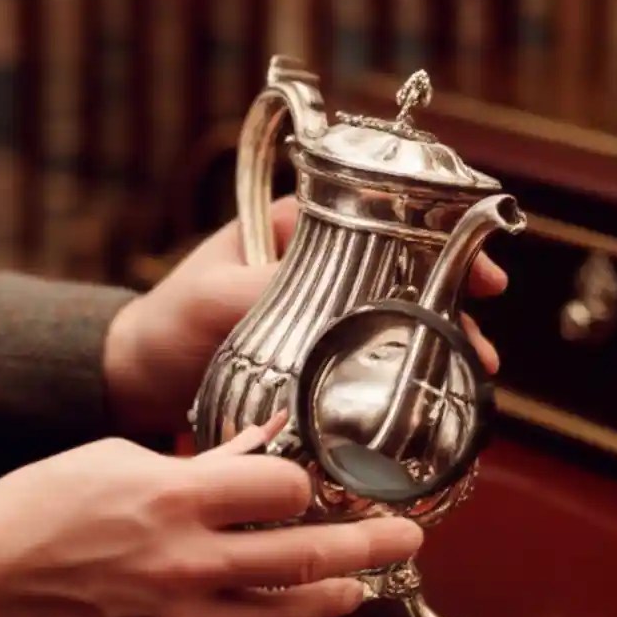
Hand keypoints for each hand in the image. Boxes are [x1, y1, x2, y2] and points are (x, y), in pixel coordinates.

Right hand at [0, 421, 422, 616]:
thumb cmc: (36, 508)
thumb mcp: (114, 459)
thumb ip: (196, 459)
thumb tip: (258, 443)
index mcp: (172, 494)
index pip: (280, 486)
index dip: (305, 480)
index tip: (310, 476)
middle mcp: (186, 557)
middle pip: (303, 553)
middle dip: (366, 545)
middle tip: (405, 536)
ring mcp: (178, 613)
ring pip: (285, 611)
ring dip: (334, 595)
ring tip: (362, 582)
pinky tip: (292, 612)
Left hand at [104, 195, 510, 437]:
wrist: (137, 382)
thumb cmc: (165, 324)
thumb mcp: (206, 299)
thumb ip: (256, 291)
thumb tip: (320, 302)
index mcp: (299, 230)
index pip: (384, 217)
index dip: (439, 238)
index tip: (479, 271)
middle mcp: (320, 269)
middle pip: (405, 274)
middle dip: (449, 303)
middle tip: (479, 345)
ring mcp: (322, 317)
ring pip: (395, 320)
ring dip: (434, 344)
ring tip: (468, 376)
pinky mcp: (317, 362)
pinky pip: (370, 362)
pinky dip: (401, 376)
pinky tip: (427, 400)